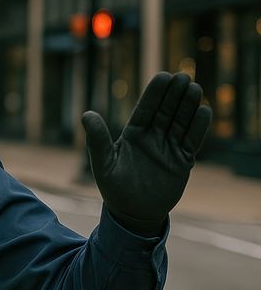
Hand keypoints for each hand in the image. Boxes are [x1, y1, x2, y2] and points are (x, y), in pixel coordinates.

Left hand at [81, 72, 211, 235]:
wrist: (133, 213)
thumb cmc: (114, 188)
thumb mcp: (103, 163)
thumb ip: (97, 139)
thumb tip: (86, 114)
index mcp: (133, 134)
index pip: (146, 109)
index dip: (155, 93)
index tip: (163, 76)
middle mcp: (152, 137)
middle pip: (166, 111)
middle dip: (174, 94)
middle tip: (182, 76)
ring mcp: (169, 148)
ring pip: (181, 122)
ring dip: (188, 106)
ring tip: (194, 88)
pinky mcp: (183, 161)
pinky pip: (192, 140)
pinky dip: (198, 127)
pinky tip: (203, 111)